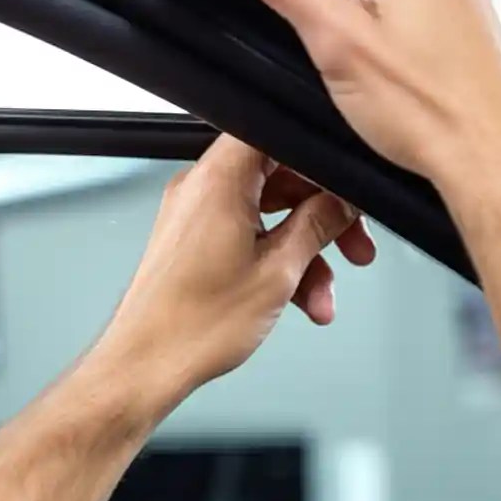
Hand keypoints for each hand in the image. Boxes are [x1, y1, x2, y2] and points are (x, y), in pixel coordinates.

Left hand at [96, 135, 374, 395]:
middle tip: (354, 244)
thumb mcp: (278, 271)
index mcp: (219, 179)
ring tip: (323, 295)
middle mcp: (202, 187)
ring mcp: (195, 214)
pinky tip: (300, 299)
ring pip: (269, 213)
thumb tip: (342, 202)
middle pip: (279, 177)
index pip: (277, 136)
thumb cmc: (193, 324)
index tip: (346, 186)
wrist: (146, 364)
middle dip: (323, 215)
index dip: (318, 158)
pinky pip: (247, 234)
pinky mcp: (193, 239)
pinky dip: (275, 260)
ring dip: (304, 251)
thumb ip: (318, 225)